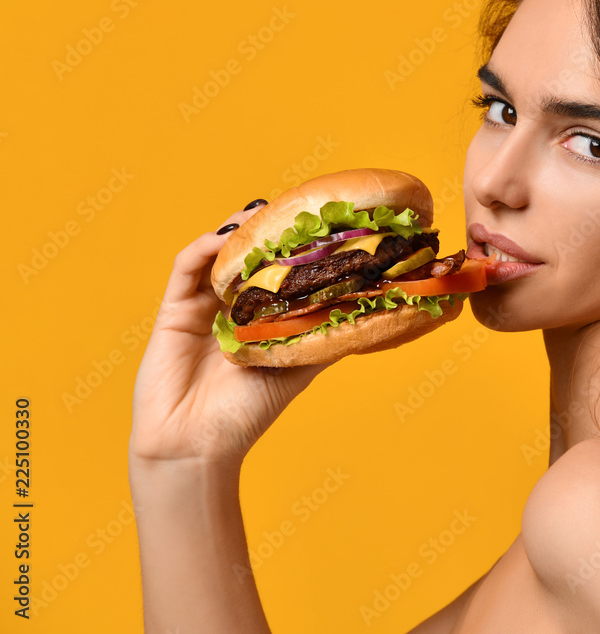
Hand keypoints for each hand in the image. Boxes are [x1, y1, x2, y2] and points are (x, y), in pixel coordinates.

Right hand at [129, 202, 334, 466]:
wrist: (198, 447)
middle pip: (247, 257)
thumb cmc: (248, 414)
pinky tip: (226, 239)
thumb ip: (322, 338)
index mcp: (260, 319)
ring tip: (261, 213)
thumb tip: (373, 314)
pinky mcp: (172, 312)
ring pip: (217, 256)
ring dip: (237, 231)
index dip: (292, 248)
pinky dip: (205, 248)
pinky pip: (185, 270)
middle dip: (266, 231)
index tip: (319, 225)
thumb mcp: (297, 368)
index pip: (276, 272)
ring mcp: (200, 307)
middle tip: (289, 208)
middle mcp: (231, 308)